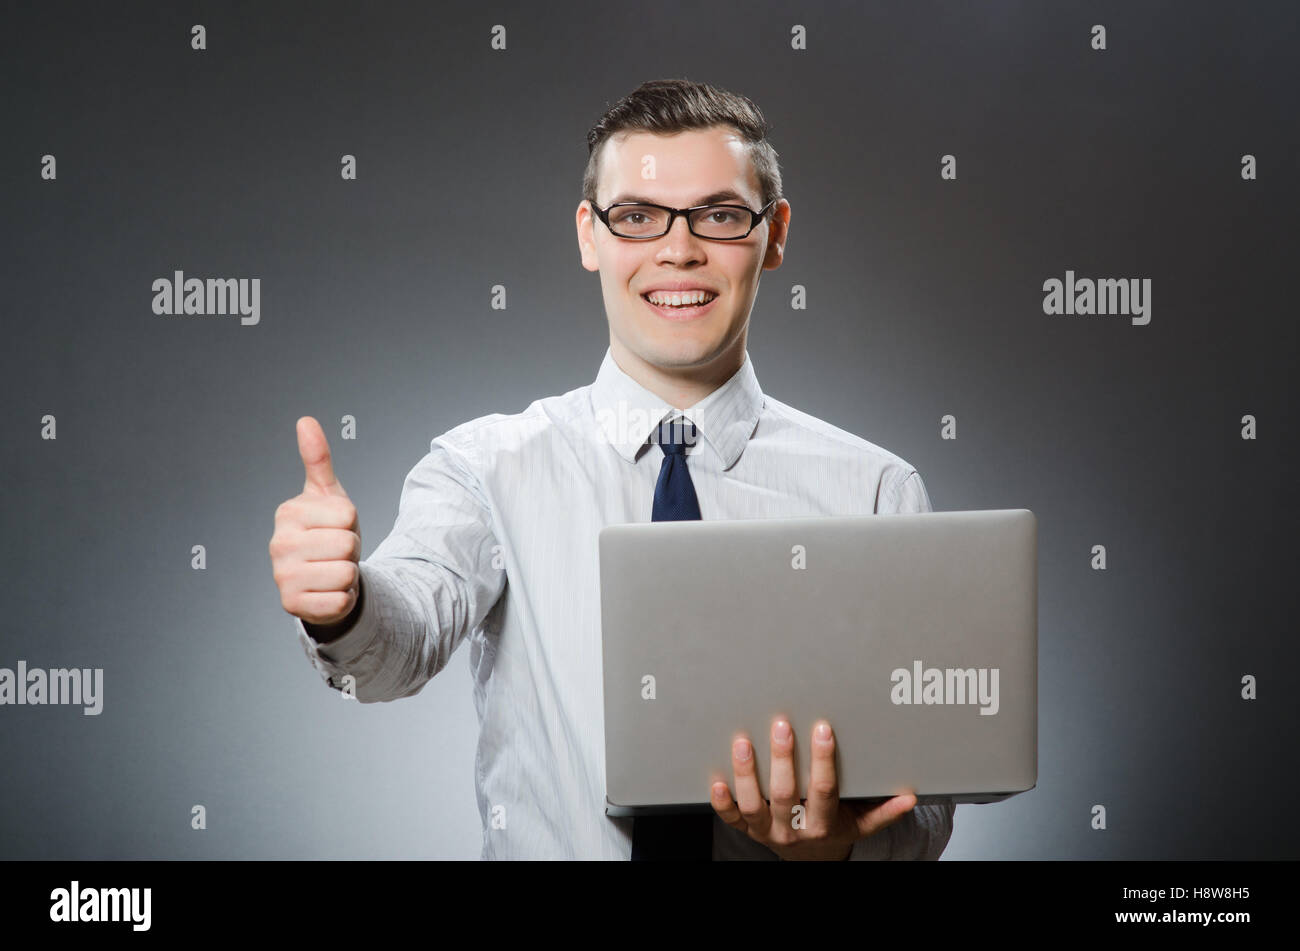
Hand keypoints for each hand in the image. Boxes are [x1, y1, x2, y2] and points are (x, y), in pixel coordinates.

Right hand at [269, 416, 362, 625]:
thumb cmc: (328, 532)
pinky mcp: (292, 606)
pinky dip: (343, 599)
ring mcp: (282, 577)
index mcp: (288, 513)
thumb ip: (318, 459)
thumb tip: (306, 421)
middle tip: (336, 552)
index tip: (336, 527)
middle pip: (348, 544)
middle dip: (351, 550)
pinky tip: (328, 592)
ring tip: (332, 570)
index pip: (347, 515)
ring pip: (346, 573)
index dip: (351, 523)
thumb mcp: (328, 495)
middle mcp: (278, 544)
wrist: (325, 579)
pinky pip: (340, 600)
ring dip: (348, 575)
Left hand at [710, 718, 916, 860]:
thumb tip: (910, 797)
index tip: (823, 728)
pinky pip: (731, 819)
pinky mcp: (747, 830)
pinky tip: (715, 780)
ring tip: (743, 742)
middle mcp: (793, 829)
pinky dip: (722, 802)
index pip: (823, 789)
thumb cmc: (836, 831)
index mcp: (824, 824)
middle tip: (781, 725)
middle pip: (785, 793)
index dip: (823, 759)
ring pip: (754, 804)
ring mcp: (767, 831)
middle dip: (782, 758)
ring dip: (746, 774)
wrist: (810, 859)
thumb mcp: (862, 824)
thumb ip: (883, 811)